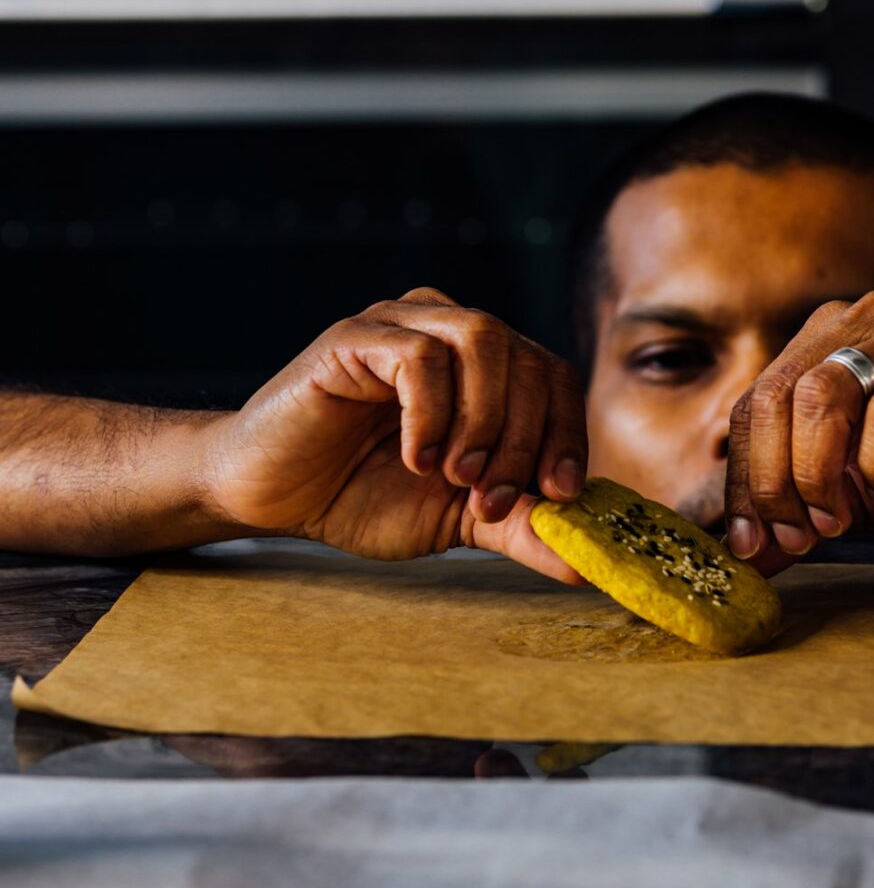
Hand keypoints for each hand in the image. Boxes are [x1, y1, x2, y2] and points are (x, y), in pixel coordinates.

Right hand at [200, 288, 586, 581]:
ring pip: (483, 338)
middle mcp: (448, 330)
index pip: (552, 376)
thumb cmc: (361, 494)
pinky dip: (429, 411)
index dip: (566, 432)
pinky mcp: (354, 337)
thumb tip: (587, 562)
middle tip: (490, 499)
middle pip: (525, 357)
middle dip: (522, 438)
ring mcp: (401, 325)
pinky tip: (413, 457)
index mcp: (482, 366)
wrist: (272, 496)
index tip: (560, 494)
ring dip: (482, 419)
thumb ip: (521, 526)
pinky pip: (417, 354)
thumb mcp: (458, 519)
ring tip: (453, 476)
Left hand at [725, 290, 873, 568]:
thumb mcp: (859, 498)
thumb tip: (746, 558)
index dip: (742, 479)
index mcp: (820, 344)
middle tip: (796, 536)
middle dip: (772, 479)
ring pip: (821, 395)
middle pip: (773, 396)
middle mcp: (855, 323)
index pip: (751, 407)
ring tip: (838, 519)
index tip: (747, 544)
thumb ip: (802, 517)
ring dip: (817, 472)